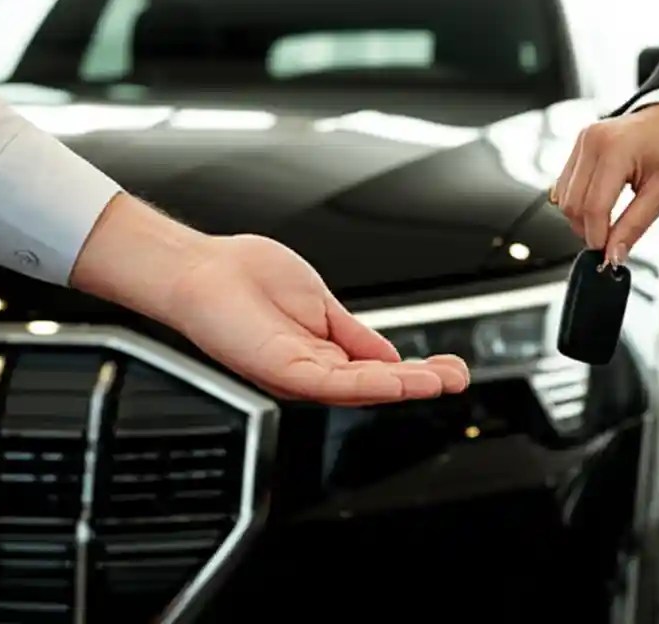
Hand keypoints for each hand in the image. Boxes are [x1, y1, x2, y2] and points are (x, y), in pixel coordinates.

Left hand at [71, 195, 468, 404]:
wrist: (200, 270)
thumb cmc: (245, 278)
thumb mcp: (320, 305)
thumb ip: (356, 335)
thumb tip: (391, 355)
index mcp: (321, 353)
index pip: (378, 369)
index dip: (416, 370)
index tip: (450, 367)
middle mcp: (311, 370)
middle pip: (376, 385)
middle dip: (421, 382)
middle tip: (458, 379)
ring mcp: (297, 373)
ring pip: (361, 389)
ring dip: (405, 386)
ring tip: (441, 382)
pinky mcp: (284, 370)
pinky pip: (336, 382)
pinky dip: (374, 381)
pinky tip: (402, 378)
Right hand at [552, 103, 658, 262]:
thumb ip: (634, 226)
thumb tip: (614, 255)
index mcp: (615, 148)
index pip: (593, 206)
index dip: (598, 237)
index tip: (608, 255)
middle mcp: (592, 141)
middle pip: (572, 204)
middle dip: (588, 230)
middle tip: (611, 241)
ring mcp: (582, 141)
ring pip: (564, 197)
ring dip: (582, 217)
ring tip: (609, 221)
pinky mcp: (579, 146)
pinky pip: (565, 184)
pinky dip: (579, 202)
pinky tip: (600, 205)